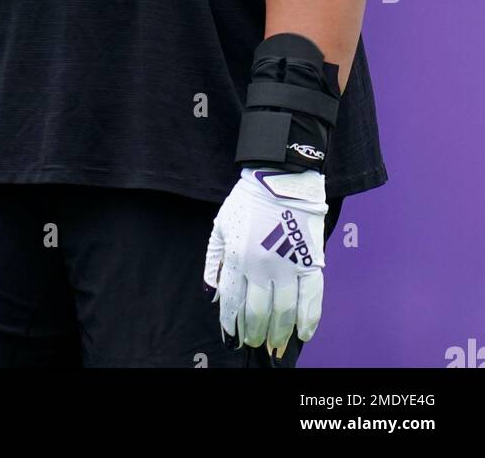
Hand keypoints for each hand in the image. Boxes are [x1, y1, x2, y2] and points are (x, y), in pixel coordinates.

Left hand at [203, 167, 327, 358]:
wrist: (281, 179)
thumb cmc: (247, 200)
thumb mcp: (220, 226)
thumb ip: (214, 261)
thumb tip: (212, 294)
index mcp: (237, 258)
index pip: (233, 302)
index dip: (231, 323)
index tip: (231, 336)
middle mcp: (262, 267)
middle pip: (257, 313)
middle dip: (253, 332)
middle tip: (252, 342)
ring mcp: (288, 266)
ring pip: (283, 312)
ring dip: (278, 333)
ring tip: (274, 345)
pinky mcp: (310, 262)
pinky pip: (312, 299)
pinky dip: (308, 321)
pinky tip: (303, 334)